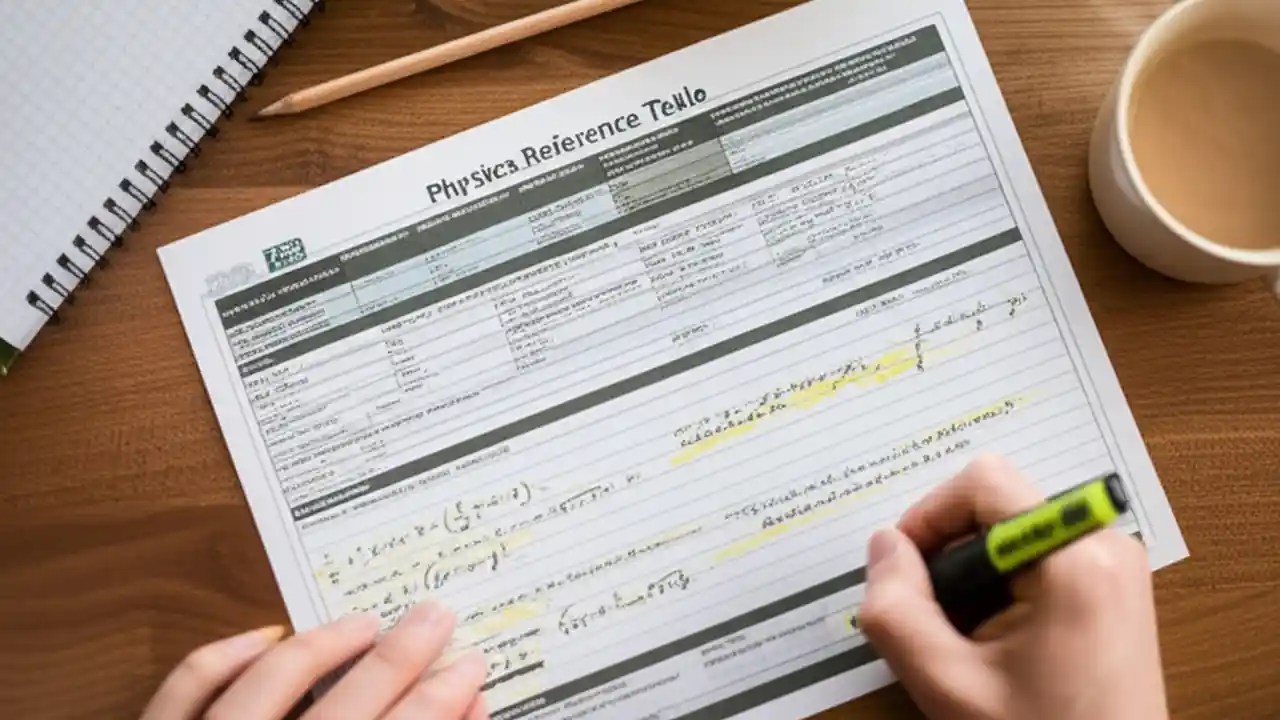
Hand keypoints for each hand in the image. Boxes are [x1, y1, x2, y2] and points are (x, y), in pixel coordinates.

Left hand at [141, 602, 487, 719]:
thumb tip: (466, 714)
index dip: (443, 700)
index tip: (472, 669)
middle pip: (350, 705)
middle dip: (403, 657)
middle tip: (438, 617)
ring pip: (270, 682)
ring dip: (325, 645)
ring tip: (365, 621)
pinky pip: (185, 693)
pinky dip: (223, 658)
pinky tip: (264, 635)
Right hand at [858, 455, 1168, 719]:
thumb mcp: (949, 685)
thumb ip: (898, 612)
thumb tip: (884, 547)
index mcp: (1076, 560)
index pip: (983, 481)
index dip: (928, 514)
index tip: (905, 572)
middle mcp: (1105, 544)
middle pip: (996, 501)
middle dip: (948, 549)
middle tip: (930, 615)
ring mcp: (1116, 564)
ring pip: (1012, 527)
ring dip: (972, 570)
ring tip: (961, 634)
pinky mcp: (1114, 584)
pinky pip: (1038, 551)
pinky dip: (1001, 581)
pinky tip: (993, 636)